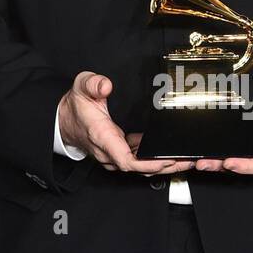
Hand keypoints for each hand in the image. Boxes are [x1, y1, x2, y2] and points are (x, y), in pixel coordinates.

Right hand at [58, 71, 194, 176]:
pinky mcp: (117, 154)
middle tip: (189, 161)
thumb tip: (107, 84)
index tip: (166, 161)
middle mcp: (108, 151)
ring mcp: (113, 155)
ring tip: (186, 159)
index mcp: (102, 136)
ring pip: (140, 168)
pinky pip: (137, 162)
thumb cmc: (75, 105)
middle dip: (166, 166)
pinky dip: (154, 160)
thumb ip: (94, 83)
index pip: (126, 160)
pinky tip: (169, 152)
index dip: (148, 164)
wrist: (64, 119)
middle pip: (139, 168)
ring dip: (163, 165)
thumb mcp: (81, 86)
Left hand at [194, 89, 252, 176]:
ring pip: (239, 165)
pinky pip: (237, 158)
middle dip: (225, 166)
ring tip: (197, 161)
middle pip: (248, 168)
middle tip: (204, 162)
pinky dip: (220, 159)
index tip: (231, 162)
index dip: (248, 165)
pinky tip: (204, 156)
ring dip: (218, 165)